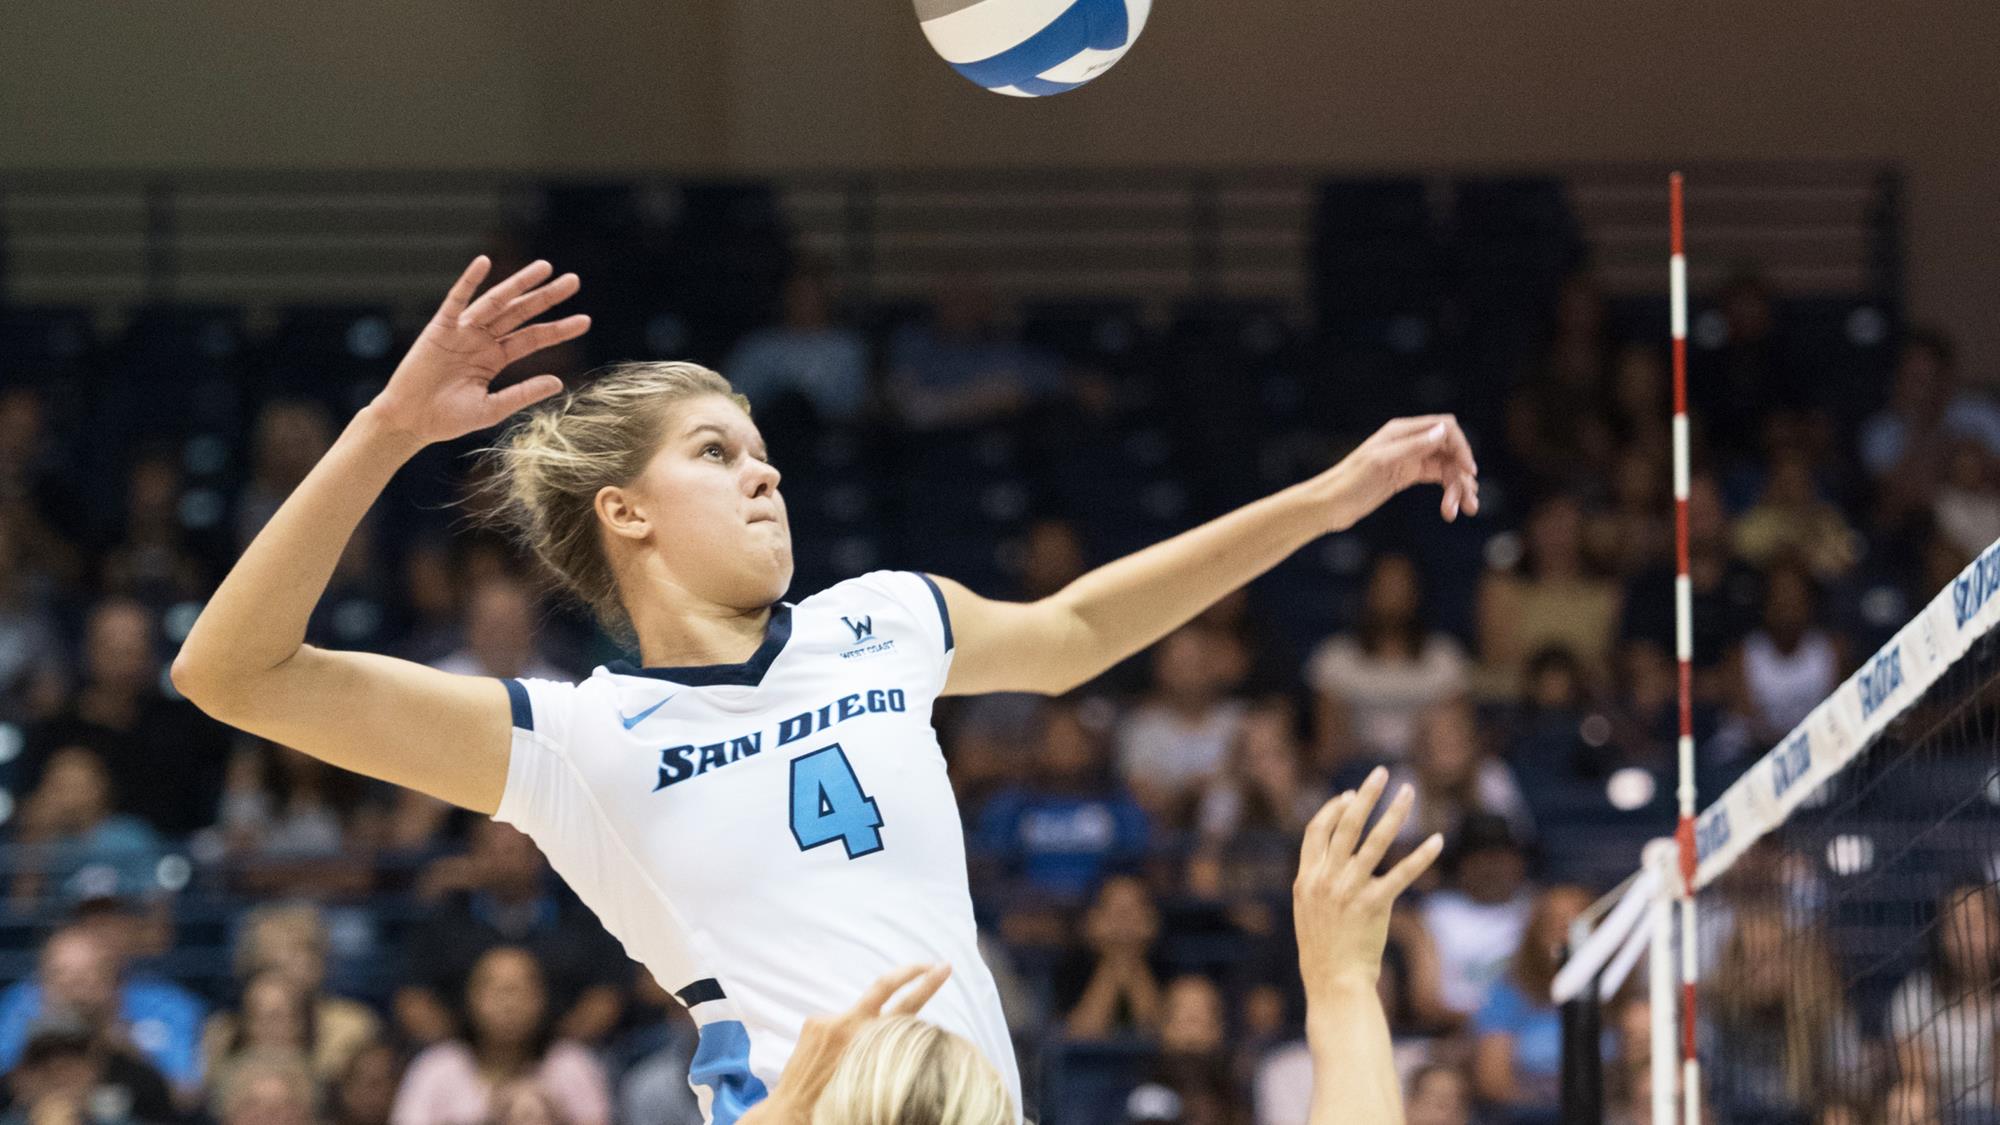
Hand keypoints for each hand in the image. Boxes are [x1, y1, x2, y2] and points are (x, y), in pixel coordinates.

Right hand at [367, 257, 589, 445]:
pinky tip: (484, 262)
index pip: (533, 338)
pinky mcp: (439, 328)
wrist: (410, 421)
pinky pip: (456, 300)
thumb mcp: (492, 408)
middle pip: (521, 313)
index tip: (586, 321)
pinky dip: (469, 281)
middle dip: (546, 297)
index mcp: (495, 357)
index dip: (559, 329)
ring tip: (545, 267)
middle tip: (574, 281)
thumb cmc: (448, 418)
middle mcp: (482, 339)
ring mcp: (462, 331)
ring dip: (519, 284)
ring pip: (496, 301)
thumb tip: (558, 381)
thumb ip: (523, 393)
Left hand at [749, 963, 953, 1123]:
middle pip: (885, 987)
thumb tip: (895, 1034)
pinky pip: (835, 1024)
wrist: (790, 1110)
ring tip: (843, 1065)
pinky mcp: (814, 1021)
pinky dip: (839, 1039)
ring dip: (859, 1033)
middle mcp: (850, 1025)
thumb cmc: (832, 1101)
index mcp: (870, 1041)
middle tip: (936, 964)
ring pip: (857, 1017)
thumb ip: (880, 1048)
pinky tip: (826, 1064)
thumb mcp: (868, 1075)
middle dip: (912, 973)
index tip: (943, 968)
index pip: (905, 1006)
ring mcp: (829, 1020)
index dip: (927, 985)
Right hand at [1293, 767, 1442, 996]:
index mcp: (1307, 878)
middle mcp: (1327, 879)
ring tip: (1409, 792)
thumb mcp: (1309, 911)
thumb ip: (1318, 883)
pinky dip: (1421, 856)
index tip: (1349, 795)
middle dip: (1365, 796)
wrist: (1332, 982)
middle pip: (1345, 825)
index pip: (1316, 831)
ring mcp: (1350, 890)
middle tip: (1381, 773)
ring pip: (1375, 841)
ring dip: (1394, 812)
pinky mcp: (1374, 904)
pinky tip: (1437, 841)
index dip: (1333, 809)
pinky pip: (1402, 873)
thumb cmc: (1323, 951)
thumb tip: (1333, 861)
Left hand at [1315, 415, 1478, 531]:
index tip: (1468, 472)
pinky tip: (1451, 510)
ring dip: (1458, 488)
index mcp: (1402, 431)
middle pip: (1450, 450)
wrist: (1329, 504)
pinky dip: (1447, 492)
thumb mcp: (1383, 463)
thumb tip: (1445, 430)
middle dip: (1462, 475)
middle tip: (1470, 504)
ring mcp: (1409, 458)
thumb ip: (1414, 446)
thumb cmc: (1350, 481)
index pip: (1445, 428)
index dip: (1461, 448)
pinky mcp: (1406, 475)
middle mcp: (1408, 441)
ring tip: (1464, 511)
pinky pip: (1436, 478)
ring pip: (1446, 467)